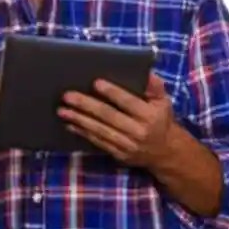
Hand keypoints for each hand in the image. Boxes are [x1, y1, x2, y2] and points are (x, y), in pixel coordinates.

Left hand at [58, 73, 173, 166]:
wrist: (165, 152)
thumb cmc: (160, 120)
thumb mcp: (164, 102)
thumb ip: (155, 86)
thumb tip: (145, 73)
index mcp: (150, 116)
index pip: (128, 102)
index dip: (112, 92)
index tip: (95, 83)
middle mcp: (139, 131)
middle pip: (109, 116)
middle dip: (87, 105)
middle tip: (68, 96)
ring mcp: (128, 145)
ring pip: (100, 130)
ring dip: (79, 120)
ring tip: (63, 110)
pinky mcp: (119, 155)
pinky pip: (99, 142)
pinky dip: (83, 133)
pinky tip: (71, 124)